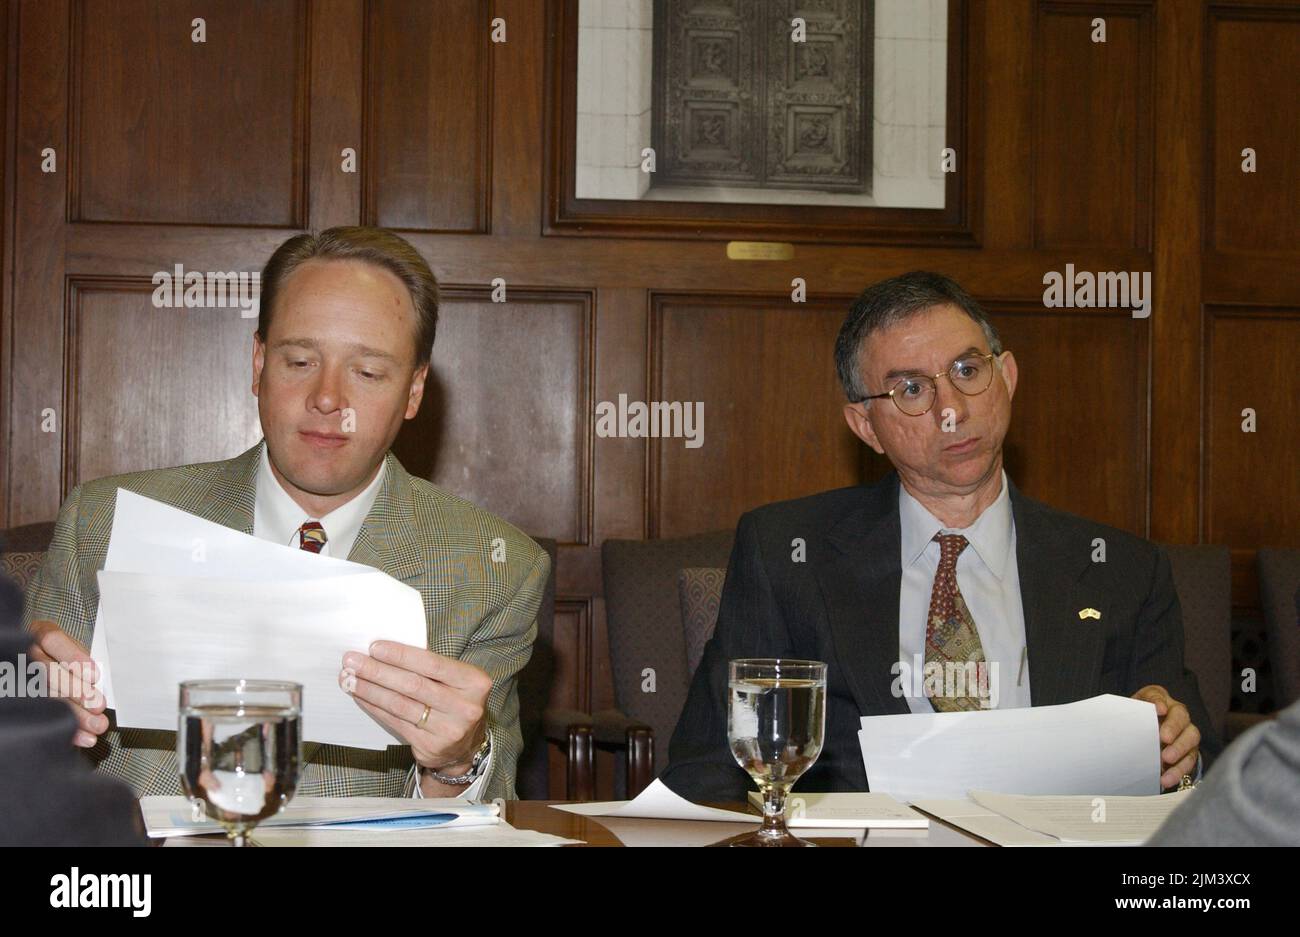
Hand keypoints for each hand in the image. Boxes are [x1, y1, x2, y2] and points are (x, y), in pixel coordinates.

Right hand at [27, 619, 107, 747]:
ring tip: (96, 726)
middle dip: (75, 691)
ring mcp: (20, 678)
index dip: (73, 657)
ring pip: (45, 697)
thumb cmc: (61, 654)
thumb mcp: (70, 648)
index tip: (93, 675)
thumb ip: (80, 662)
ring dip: (73, 715)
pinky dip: (66, 731)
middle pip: (48, 673)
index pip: (52, 640)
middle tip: (98, 706)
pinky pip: (42, 718)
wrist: (37, 661)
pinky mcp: (22, 701)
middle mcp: (26, 655)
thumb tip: (98, 683)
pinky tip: (83, 738)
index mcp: (40, 634)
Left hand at [339, 641, 490, 778]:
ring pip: (401, 705)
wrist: (466, 745)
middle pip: (413, 685)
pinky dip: (375, 707)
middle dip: (378, 672)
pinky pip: (396, 722)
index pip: (432, 664)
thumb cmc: (455, 700)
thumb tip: (384, 652)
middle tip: (352, 661)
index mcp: (474, 682)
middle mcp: (465, 707)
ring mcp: (448, 730)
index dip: (401, 655)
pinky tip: (361, 697)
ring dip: (370, 690)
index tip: (374, 647)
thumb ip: (429, 667)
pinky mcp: (430, 746)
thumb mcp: (455, 680)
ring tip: (349, 679)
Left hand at [1131, 684, 1200, 789]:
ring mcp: (1185, 733)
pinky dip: (1178, 771)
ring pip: (1190, 739)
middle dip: (1174, 728)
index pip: (1158, 696)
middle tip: (1165, 738)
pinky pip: (1188, 761)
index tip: (1159, 709)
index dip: (1159, 701)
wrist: (1144, 736)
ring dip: (1179, 751)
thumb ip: (1124, 714)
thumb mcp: (1127, 714)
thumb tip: (1110, 720)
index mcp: (1158, 699)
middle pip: (1181, 717)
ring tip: (1166, 760)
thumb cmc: (1134, 721)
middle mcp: (1176, 714)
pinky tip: (1166, 778)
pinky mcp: (1188, 753)